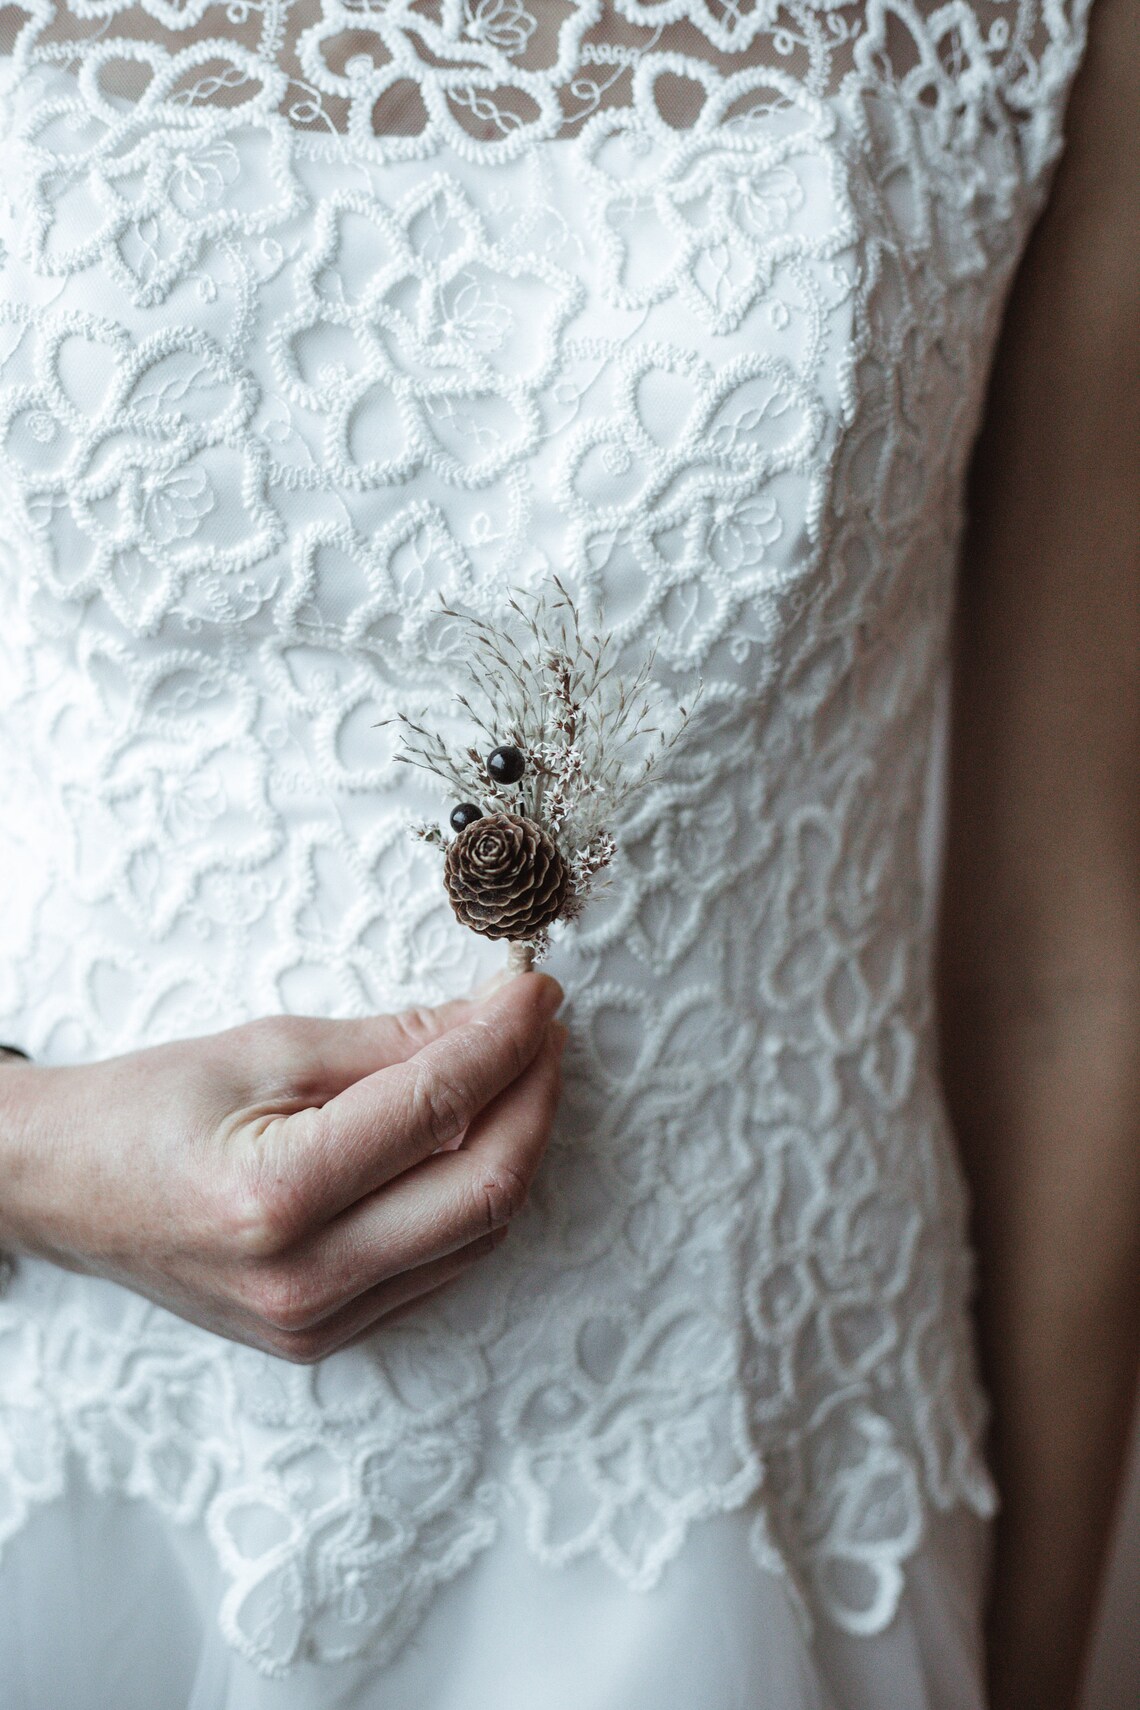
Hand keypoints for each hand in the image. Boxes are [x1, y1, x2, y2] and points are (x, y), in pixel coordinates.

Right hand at [0, 975, 564, 1361]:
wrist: (67, 1189)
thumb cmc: (151, 1108)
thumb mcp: (269, 1047)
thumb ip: (393, 1042)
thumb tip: (495, 1019)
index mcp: (277, 1197)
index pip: (441, 1108)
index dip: (507, 1041)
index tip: (536, 991)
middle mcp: (305, 1281)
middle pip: (486, 1188)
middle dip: (535, 1096)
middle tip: (541, 1028)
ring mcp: (318, 1323)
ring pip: (478, 1232)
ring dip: (516, 1144)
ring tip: (515, 1070)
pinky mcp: (326, 1337)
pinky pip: (442, 1265)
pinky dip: (474, 1195)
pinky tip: (473, 1135)